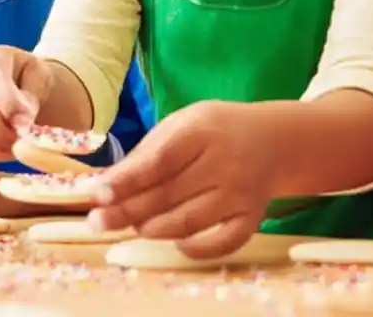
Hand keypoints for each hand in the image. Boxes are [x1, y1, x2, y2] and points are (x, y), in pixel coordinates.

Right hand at [0, 46, 55, 161]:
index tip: (26, 122)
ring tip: (19, 145)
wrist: (21, 85)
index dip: (8, 103)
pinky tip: (9, 150)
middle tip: (23, 139)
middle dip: (1, 127)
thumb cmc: (32, 79)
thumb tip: (22, 120)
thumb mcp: (40, 77)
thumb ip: (32, 94)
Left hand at [87, 101, 275, 258]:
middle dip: (127, 211)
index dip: (127, 180)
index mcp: (200, 130)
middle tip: (98, 221)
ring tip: (134, 226)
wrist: (274, 140)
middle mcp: (224, 162)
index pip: (158, 160)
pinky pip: (223, 242)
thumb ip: (145, 153)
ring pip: (190, 221)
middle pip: (168, 194)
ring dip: (154, 228)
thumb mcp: (181, 124)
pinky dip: (196, 248)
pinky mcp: (252, 216)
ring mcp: (241, 192)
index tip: (99, 194)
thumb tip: (106, 185)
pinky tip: (177, 242)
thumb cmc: (214, 131)